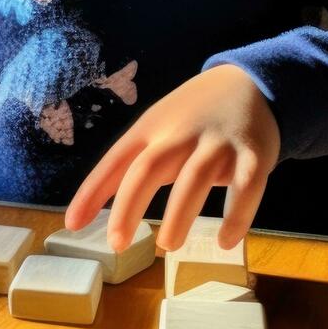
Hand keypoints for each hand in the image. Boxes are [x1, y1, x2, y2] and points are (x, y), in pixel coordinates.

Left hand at [63, 65, 280, 253]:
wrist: (251, 84)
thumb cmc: (190, 118)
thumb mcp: (154, 132)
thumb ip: (122, 170)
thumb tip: (78, 217)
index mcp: (151, 129)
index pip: (115, 160)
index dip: (92, 192)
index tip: (73, 225)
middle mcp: (182, 134)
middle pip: (150, 166)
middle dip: (130, 205)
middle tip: (118, 243)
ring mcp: (219, 143)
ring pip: (196, 177)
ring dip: (180, 214)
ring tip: (167, 245)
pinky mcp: (254, 155)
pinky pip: (247, 187)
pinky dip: (238, 215)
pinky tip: (226, 242)